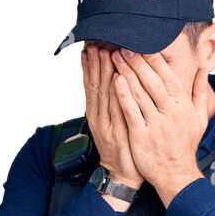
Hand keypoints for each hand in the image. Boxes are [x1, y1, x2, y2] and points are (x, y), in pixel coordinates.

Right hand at [82, 45, 142, 195]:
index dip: (90, 65)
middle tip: (94, 40)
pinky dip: (116, 94)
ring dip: (101, 72)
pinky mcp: (117, 134)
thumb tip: (116, 79)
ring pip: (103, 94)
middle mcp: (98, 116)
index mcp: (97, 112)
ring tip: (100, 51)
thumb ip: (115, 102)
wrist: (124, 175)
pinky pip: (116, 110)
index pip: (92, 83)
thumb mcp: (116, 122)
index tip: (91, 44)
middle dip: (93, 62)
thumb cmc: (123, 146)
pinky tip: (117, 80)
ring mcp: (106, 125)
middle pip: (94, 84)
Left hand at [111, 49, 208, 204]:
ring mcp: (156, 124)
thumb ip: (199, 92)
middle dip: (136, 61)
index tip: (142, 44)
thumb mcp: (200, 118)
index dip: (153, 59)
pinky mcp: (142, 135)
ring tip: (114, 57)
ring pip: (139, 92)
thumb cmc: (185, 145)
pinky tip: (115, 81)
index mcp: (183, 105)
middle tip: (122, 45)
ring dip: (126, 72)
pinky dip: (123, 94)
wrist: (176, 174)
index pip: (167, 76)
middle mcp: (171, 112)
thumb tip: (203, 70)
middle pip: (151, 80)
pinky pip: (131, 110)